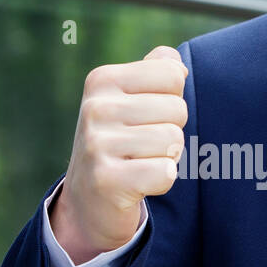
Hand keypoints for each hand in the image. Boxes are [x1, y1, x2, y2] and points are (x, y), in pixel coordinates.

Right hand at [50, 45, 188, 264]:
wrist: (89, 201)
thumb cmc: (121, 143)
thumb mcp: (131, 100)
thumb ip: (157, 71)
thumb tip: (177, 64)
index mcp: (102, 80)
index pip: (172, 74)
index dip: (172, 100)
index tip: (148, 118)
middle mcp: (95, 108)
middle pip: (177, 109)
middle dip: (171, 132)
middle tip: (143, 147)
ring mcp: (97, 144)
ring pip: (173, 141)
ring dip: (166, 158)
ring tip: (140, 163)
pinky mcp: (106, 180)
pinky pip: (165, 172)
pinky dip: (161, 181)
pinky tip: (139, 183)